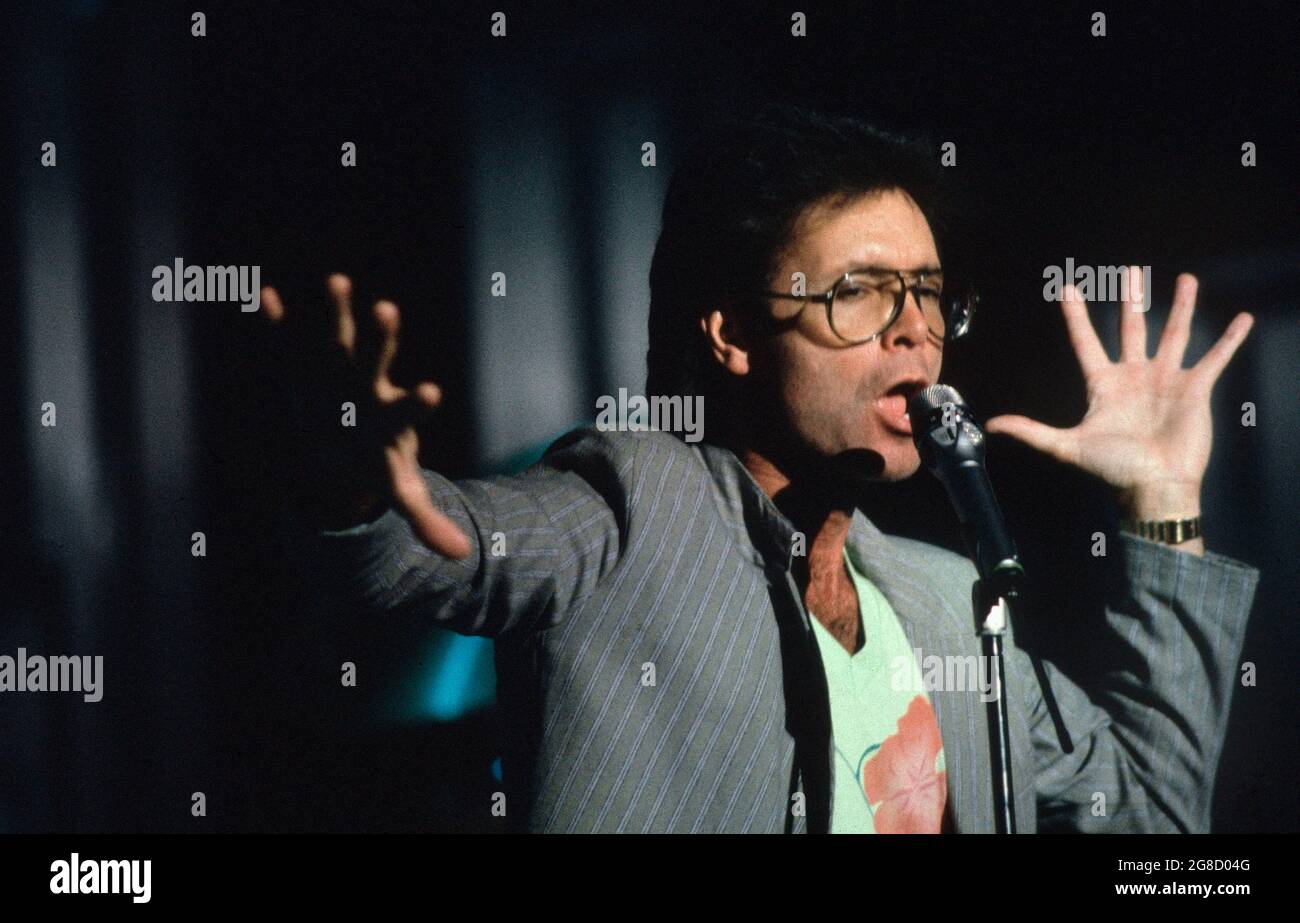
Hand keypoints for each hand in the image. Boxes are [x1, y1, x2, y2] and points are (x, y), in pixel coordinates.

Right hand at [259, 274, 471, 558]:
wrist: (347, 443)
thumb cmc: (376, 463)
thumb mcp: (400, 491)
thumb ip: (427, 519)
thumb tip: (462, 556)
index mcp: (388, 421)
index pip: (405, 411)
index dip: (416, 404)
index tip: (432, 392)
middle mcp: (366, 390)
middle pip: (375, 363)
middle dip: (380, 339)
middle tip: (388, 309)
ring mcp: (338, 375)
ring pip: (338, 340)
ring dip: (336, 313)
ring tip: (337, 280)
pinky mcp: (307, 369)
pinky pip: (289, 343)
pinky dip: (275, 322)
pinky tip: (263, 295)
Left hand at [984, 269, 1252, 532]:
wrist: (1154, 487)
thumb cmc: (1112, 469)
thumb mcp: (1067, 446)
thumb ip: (1031, 431)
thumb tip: (992, 425)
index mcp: (1103, 384)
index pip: (1085, 340)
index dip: (1076, 315)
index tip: (1068, 287)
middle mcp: (1134, 376)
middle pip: (1131, 328)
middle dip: (1131, 300)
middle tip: (1131, 271)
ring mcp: (1166, 380)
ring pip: (1175, 333)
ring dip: (1182, 306)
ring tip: (1187, 279)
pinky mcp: (1195, 389)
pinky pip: (1215, 358)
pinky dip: (1229, 339)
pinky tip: (1242, 319)